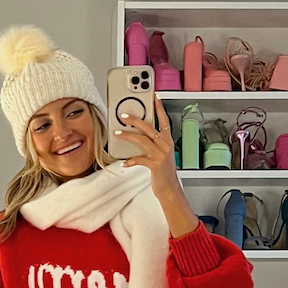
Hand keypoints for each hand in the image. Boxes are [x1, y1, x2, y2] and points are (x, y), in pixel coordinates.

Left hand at [116, 96, 199, 236]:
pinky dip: (131, 161)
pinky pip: (139, 159)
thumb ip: (153, 144)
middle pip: (149, 127)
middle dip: (135, 120)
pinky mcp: (155, 165)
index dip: (159, 109)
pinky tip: (124, 163)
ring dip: (128, 136)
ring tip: (117, 132)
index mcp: (168, 141)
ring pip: (142, 140)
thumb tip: (138, 135)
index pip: (164, 121)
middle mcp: (165, 145)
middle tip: (124, 115)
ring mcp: (160, 155)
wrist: (170, 189)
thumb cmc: (163, 172)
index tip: (154, 97)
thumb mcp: (161, 155)